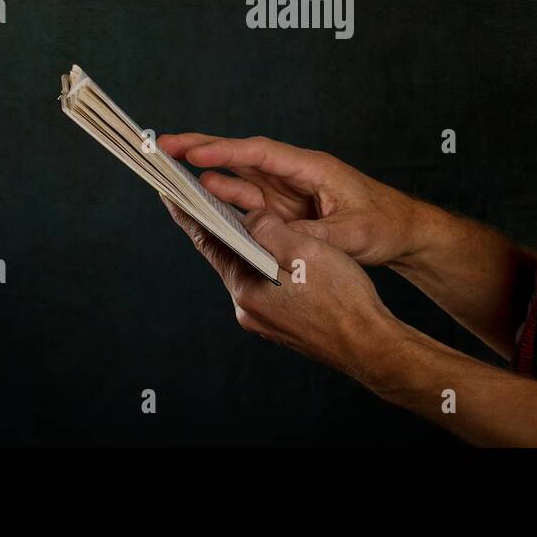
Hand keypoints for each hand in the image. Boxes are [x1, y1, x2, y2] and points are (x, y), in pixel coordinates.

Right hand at [156, 133, 425, 266]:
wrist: (403, 232)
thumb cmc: (384, 225)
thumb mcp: (352, 234)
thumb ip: (312, 236)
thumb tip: (274, 240)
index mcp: (312, 168)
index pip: (261, 154)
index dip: (225, 152)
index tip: (193, 153)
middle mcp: (295, 173)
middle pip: (242, 157)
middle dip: (203, 149)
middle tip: (163, 144)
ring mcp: (289, 190)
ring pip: (241, 177)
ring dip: (208, 173)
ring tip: (171, 171)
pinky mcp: (287, 208)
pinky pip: (250, 200)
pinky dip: (225, 198)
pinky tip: (201, 200)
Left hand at [159, 195, 403, 379]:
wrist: (368, 344)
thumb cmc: (341, 299)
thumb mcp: (304, 250)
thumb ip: (269, 229)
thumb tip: (250, 217)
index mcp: (246, 287)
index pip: (208, 242)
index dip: (188, 214)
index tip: (169, 192)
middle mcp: (247, 307)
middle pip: (226, 255)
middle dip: (218, 226)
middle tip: (204, 195)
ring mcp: (263, 318)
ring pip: (248, 269)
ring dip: (246, 244)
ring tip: (244, 218)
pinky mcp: (280, 323)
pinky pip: (265, 284)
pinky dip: (265, 263)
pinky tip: (277, 251)